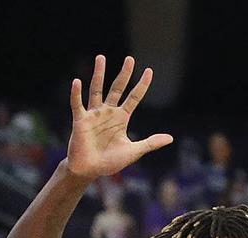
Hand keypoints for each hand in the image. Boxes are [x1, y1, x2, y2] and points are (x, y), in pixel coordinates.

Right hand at [64, 56, 172, 182]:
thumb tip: (171, 138)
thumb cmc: (110, 162)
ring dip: (99, 74)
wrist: (90, 170)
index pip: (134, 97)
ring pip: (96, 90)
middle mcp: (108, 112)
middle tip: (130, 59)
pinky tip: (77, 81)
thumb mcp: (133, 151)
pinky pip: (77, 104)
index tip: (149, 71)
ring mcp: (94, 114)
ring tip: (101, 57)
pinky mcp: (80, 120)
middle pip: (117, 88)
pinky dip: (76, 93)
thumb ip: (150, 143)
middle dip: (124, 74)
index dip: (141, 85)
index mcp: (121, 118)